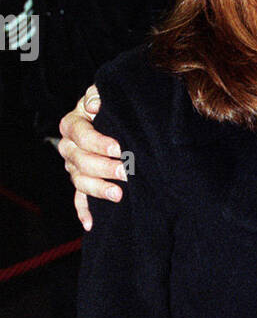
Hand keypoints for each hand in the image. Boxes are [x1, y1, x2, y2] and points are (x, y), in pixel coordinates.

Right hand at [57, 85, 125, 230]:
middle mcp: (69, 147)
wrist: (114, 118)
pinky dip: (84, 211)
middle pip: (80, 161)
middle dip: (104, 168)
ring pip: (80, 181)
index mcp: (73, 123)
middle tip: (126, 172)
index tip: (119, 148)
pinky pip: (79, 199)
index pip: (80, 134)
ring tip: (119, 194)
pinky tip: (91, 224)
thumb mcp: (106, 94)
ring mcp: (74, 167)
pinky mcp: (83, 182)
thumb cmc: (111, 105)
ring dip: (99, 189)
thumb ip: (98, 95)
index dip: (98, 142)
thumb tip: (94, 105)